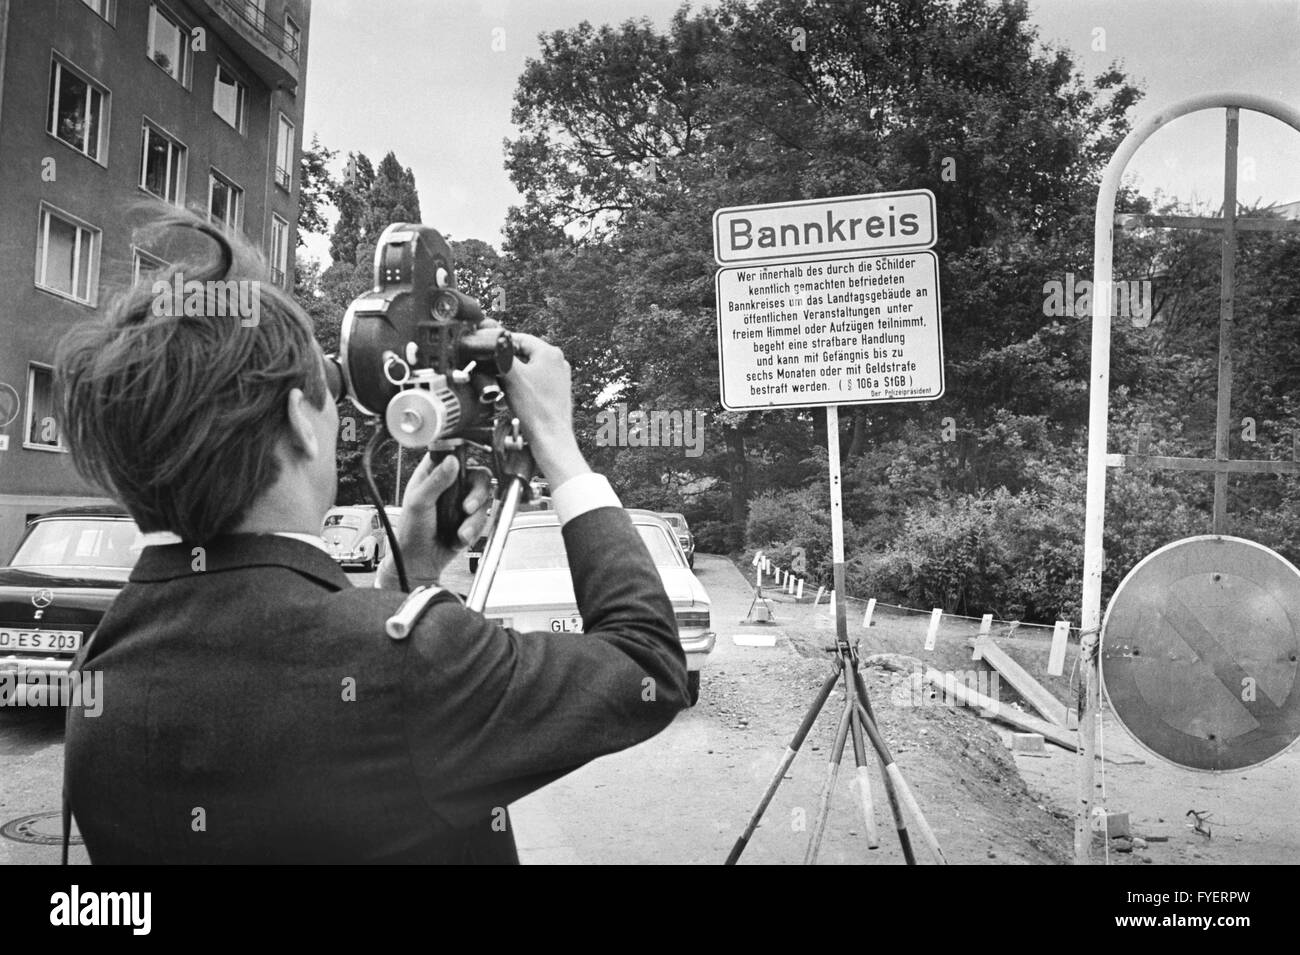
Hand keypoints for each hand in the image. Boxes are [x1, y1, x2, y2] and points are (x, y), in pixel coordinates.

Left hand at [376, 454, 491, 588]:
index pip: (453, 454)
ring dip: (474, 519)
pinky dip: (474, 530)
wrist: (420, 561)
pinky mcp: (471, 518)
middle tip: (467, 507)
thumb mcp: (419, 503)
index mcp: (432, 474)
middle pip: (478, 476)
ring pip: (485, 499)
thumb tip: (451, 461)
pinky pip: (485, 518)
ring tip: (460, 532)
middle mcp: (451, 484)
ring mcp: (462, 501)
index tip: (465, 466)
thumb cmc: (411, 531)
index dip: (463, 455)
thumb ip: (436, 481)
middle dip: (477, 494)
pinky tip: (459, 537)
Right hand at [502, 333, 589, 486]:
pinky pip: (535, 383)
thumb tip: (493, 345)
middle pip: (525, 354)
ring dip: (514, 376)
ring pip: (529, 369)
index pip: (521, 338)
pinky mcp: (558, 392)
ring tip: (503, 388)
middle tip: (494, 371)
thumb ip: (502, 355)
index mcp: (550, 353)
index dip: (502, 344)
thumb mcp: (511, 376)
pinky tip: (513, 398)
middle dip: (508, 363)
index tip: (489, 349)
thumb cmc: (535, 409)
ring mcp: (560, 378)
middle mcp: (559, 362)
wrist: (550, 437)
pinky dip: (523, 387)